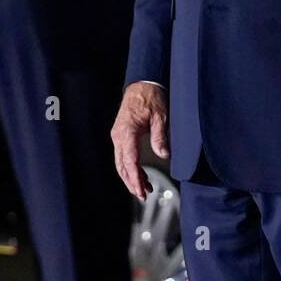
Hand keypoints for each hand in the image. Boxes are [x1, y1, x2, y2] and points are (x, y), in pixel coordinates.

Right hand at [110, 82, 169, 201]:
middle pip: (122, 166)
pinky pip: (124, 156)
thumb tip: (163, 155)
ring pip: (121, 163)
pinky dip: (131, 168)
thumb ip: (160, 136)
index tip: (141, 190)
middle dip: (131, 182)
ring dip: (131, 177)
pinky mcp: (121, 136)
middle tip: (143, 196)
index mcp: (127, 131)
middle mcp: (118, 136)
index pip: (129, 160)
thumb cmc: (151, 98)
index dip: (135, 178)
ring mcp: (118, 136)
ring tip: (144, 190)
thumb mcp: (160, 116)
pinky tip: (142, 177)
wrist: (142, 85)